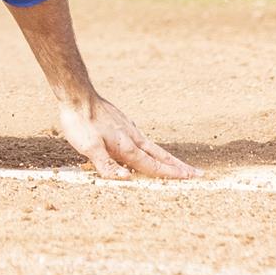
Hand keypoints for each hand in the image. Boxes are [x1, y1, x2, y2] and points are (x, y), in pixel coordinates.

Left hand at [56, 95, 200, 179]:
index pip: (153, 166)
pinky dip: (152, 148)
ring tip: (179, 165)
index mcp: (126, 147)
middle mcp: (132, 138)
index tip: (190, 179)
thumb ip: (106, 165)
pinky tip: (148, 148)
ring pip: (153, 147)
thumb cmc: (80, 122)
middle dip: (179, 167)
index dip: (171, 175)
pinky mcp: (122, 123)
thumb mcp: (88, 147)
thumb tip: (127, 180)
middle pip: (160, 156)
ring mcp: (129, 129)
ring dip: (168, 158)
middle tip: (198, 173)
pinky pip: (143, 140)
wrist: (77, 94)